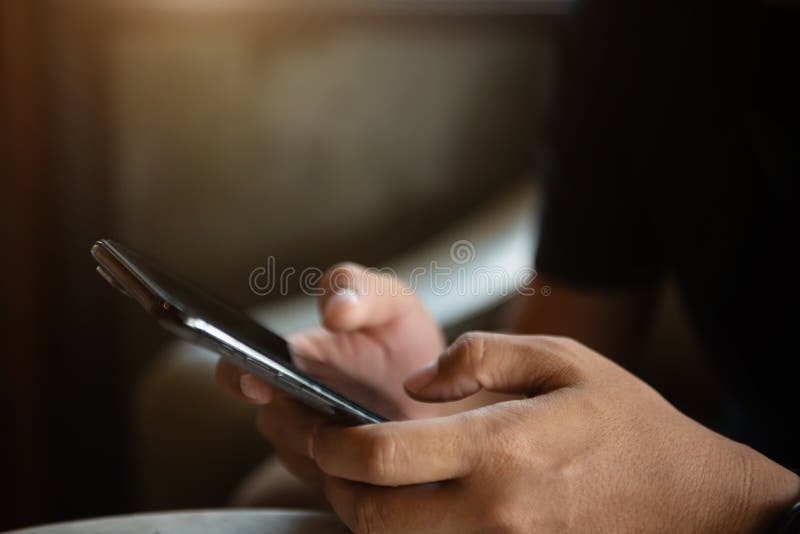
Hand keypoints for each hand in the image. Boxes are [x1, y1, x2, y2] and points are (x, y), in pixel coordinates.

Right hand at [216, 263, 446, 485]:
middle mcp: (291, 403)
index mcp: (296, 357)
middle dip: (304, 422)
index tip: (255, 381)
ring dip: (335, 448)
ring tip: (373, 433)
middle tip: (340, 419)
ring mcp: (311, 445)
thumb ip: (359, 291)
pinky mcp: (335, 482)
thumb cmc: (404, 345)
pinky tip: (382, 458)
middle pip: (275, 422)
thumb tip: (334, 310)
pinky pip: (332, 485)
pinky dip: (356, 473)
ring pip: (303, 457)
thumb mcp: (391, 305)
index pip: (240, 369)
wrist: (440, 400)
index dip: (238, 375)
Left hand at [262, 333, 799, 532]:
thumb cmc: (627, 423)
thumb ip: (480, 357)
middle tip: (320, 450)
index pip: (378, 457)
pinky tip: (404, 496)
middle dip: (329, 484)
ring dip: (359, 510)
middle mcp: (491, 513)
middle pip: (368, 517)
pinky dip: (402, 528)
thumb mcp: (562, 359)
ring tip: (352, 471)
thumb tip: (418, 380)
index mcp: (499, 449)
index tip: (313, 424)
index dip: (326, 442)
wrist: (692, 501)